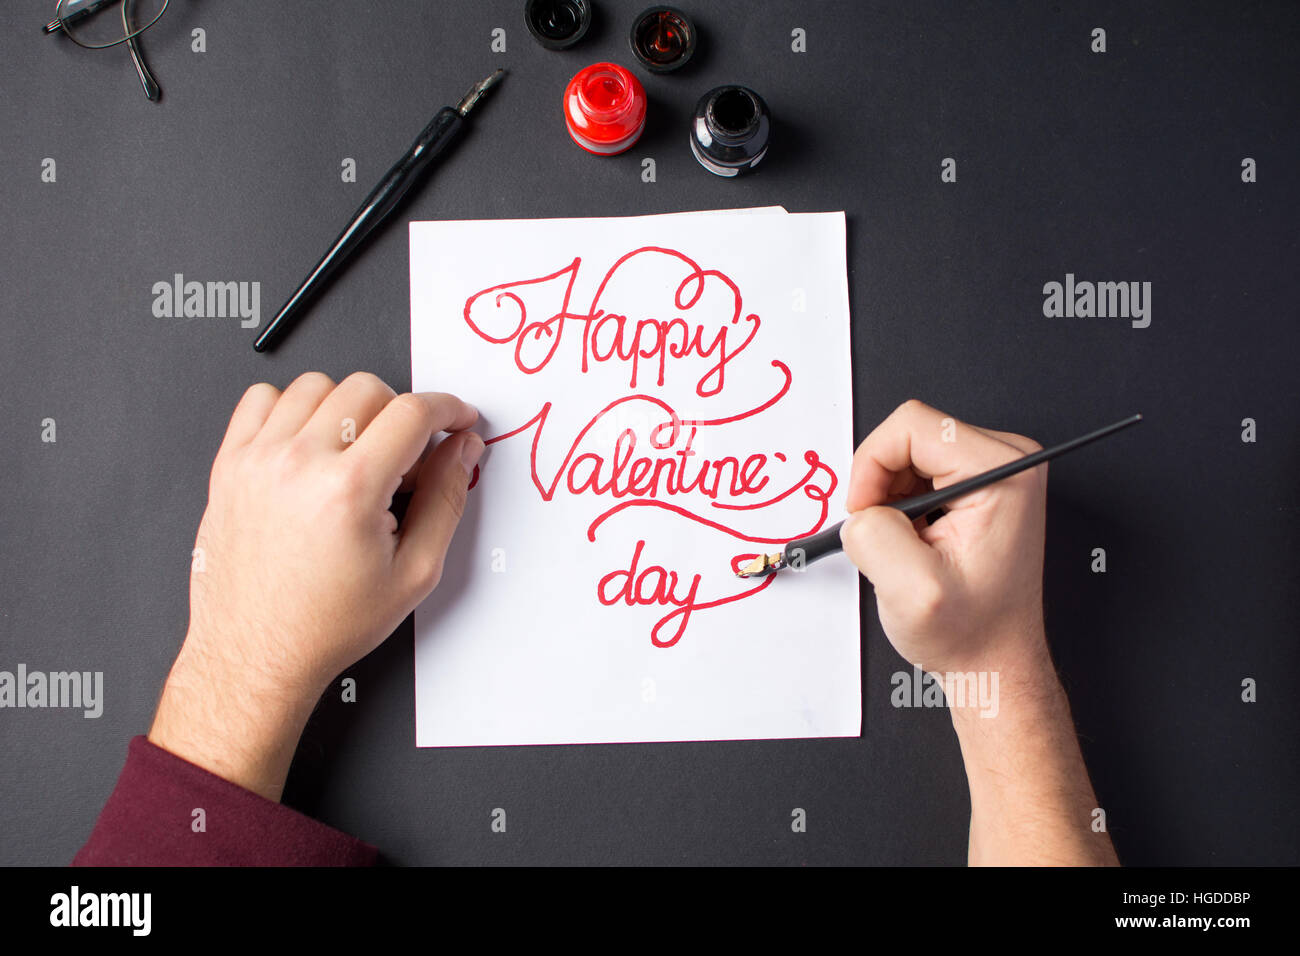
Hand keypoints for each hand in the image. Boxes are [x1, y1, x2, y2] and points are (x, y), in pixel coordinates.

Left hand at [149, 372, 482, 799]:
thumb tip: (461, 450)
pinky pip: (261, 398)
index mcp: (351, 491)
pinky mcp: (229, 465)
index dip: (448, 409)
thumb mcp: (414, 573)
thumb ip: (446, 500)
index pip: (413, 412)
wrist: (256, 653)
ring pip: (316, 385)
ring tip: (355, 450)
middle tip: (405, 452)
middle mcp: (300, 465)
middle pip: (367, 388)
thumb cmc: (327, 623)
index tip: (455, 418)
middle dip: (400, 411)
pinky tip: (309, 443)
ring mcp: (258, 460)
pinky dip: (291, 408)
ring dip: (347, 406)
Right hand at [841, 400, 1116, 864]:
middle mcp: (1007, 462)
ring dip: (889, 501)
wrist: (993, 661)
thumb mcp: (912, 591)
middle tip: (889, 540)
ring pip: (906, 455)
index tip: (867, 517)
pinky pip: (914, 474)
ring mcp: (993, 472)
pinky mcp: (978, 486)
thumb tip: (860, 512)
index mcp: (1004, 472)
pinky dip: (899, 508)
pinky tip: (915, 544)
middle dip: (880, 488)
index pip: (910, 426)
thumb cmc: (970, 632)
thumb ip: (874, 535)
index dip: (871, 468)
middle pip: (907, 437)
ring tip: (906, 548)